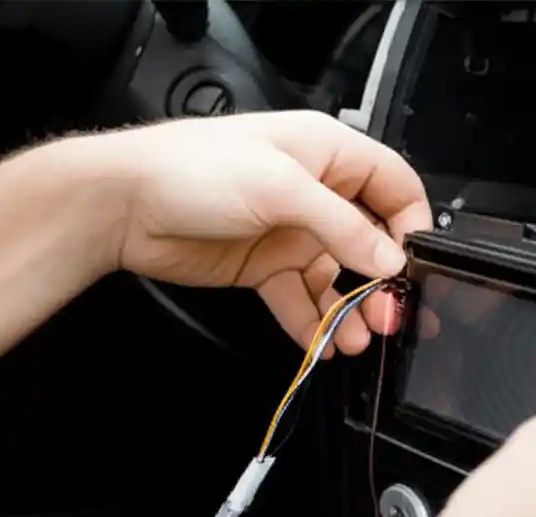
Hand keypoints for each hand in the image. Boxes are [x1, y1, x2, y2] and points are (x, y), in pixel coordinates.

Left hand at [79, 110, 430, 354]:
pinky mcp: (264, 266)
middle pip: (370, 239)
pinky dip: (315, 324)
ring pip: (338, 277)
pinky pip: (301, 299)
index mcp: (327, 153)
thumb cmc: (194, 169)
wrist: (122, 203)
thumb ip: (342, 227)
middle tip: (391, 315)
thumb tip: (389, 259)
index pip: (393, 186)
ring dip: (352, 310)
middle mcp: (314, 191)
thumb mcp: (281, 189)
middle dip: (384, 280)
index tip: (413, 265)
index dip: (410, 224)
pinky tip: (326, 345)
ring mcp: (289, 231)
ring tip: (358, 339)